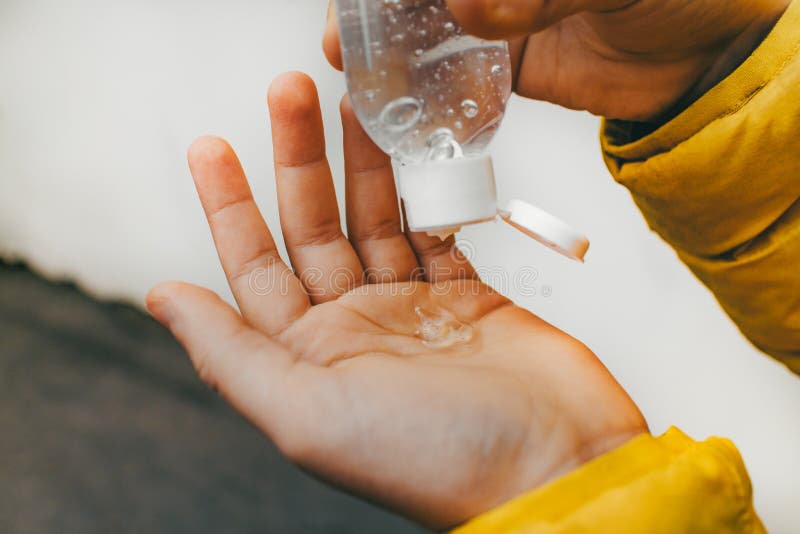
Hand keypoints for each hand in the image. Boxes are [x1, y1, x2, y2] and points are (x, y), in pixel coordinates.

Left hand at [146, 72, 645, 528]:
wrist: (553, 466)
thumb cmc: (432, 458)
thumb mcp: (306, 415)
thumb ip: (230, 356)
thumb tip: (162, 299)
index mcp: (309, 360)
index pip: (254, 269)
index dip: (229, 207)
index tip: (212, 148)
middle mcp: (355, 332)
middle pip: (313, 231)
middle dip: (299, 162)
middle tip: (292, 92)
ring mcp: (413, 312)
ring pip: (377, 221)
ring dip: (364, 165)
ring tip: (357, 104)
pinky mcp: (469, 298)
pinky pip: (436, 232)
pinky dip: (425, 194)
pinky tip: (414, 154)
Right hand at [323, 0, 789, 119]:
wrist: (707, 62)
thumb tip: (470, 7)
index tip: (363, 4)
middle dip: (374, 10)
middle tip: (348, 31)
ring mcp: (496, 18)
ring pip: (423, 29)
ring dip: (386, 49)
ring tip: (354, 66)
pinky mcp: (505, 67)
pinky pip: (454, 79)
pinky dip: (426, 94)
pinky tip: (401, 104)